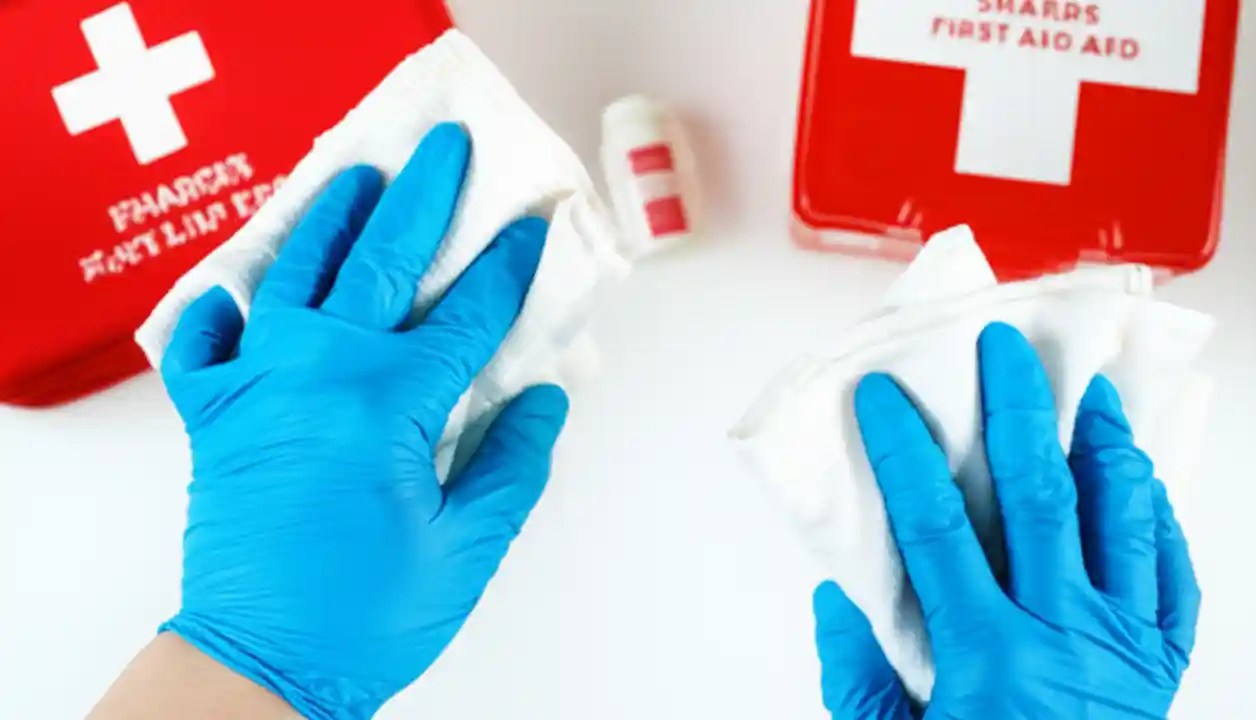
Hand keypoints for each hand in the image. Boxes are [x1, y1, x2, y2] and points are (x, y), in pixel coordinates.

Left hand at [157, 123, 568, 718]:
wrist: (258, 662)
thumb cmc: (363, 616)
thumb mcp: (467, 548)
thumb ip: (513, 463)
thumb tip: (546, 399)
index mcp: (388, 404)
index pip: (467, 315)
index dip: (508, 267)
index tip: (532, 225)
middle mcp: (318, 373)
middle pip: (380, 261)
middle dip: (423, 198)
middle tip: (444, 148)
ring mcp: (257, 386)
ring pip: (294, 275)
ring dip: (328, 219)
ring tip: (355, 177)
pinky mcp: (214, 417)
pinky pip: (206, 344)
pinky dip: (218, 311)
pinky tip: (235, 290)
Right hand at [813, 323, 1200, 718]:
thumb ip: (858, 673)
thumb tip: (843, 593)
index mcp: (985, 652)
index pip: (934, 523)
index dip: (903, 450)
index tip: (882, 397)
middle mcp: (1061, 633)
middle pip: (1037, 495)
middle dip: (1017, 411)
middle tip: (1003, 349)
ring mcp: (1124, 644)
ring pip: (1120, 521)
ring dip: (1105, 448)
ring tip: (1091, 392)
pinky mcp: (1165, 664)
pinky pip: (1176, 579)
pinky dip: (1163, 525)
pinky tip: (1146, 486)